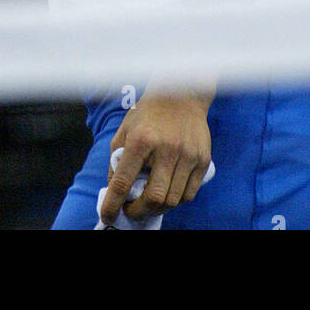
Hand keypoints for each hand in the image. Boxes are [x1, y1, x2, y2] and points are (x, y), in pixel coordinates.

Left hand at [99, 91, 212, 225]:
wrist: (182, 93)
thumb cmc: (149, 113)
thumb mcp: (125, 130)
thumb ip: (117, 160)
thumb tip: (114, 191)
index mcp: (141, 140)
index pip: (123, 181)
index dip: (113, 204)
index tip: (107, 216)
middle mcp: (166, 148)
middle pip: (154, 198)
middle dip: (139, 212)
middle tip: (131, 211)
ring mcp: (188, 155)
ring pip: (173, 200)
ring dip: (157, 208)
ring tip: (149, 203)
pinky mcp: (203, 160)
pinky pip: (189, 194)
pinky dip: (176, 201)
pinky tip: (167, 194)